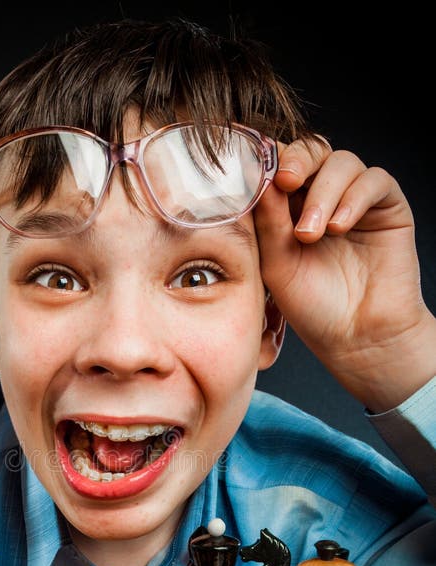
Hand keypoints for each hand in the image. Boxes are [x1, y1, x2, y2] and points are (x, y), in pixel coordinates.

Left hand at [254, 138, 435, 411]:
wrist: (357, 337)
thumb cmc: (313, 307)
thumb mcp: (277, 264)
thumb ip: (267, 220)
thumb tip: (257, 173)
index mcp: (289, 208)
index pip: (279, 165)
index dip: (269, 160)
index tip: (255, 171)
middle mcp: (322, 197)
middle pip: (311, 152)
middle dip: (297, 161)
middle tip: (287, 182)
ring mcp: (355, 199)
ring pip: (341, 162)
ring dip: (323, 193)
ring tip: (312, 234)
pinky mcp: (387, 206)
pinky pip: (374, 180)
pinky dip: (354, 197)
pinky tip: (339, 227)